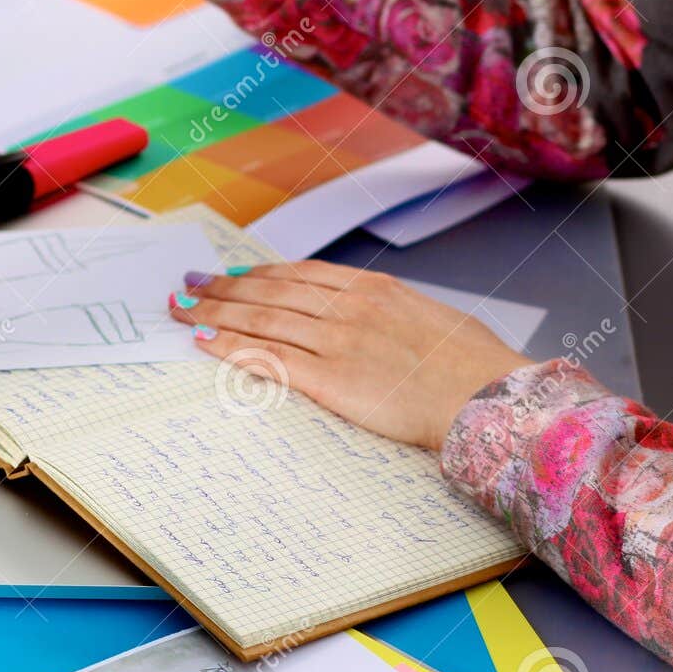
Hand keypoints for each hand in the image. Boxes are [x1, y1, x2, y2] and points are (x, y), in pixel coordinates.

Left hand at [173, 262, 532, 450]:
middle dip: (223, 288)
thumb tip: (377, 320)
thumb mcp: (432, 321)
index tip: (231, 273)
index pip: (300, 275)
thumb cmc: (473, 368)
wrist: (489, 398)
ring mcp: (338, 341)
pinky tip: (205, 342)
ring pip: (262, 319)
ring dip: (215, 313)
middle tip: (189, 285)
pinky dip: (231, 347)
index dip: (258, 273)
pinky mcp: (331, 380)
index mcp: (375, 289)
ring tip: (183, 310)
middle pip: (270, 291)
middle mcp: (350, 307)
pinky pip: (269, 359)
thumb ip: (393, 315)